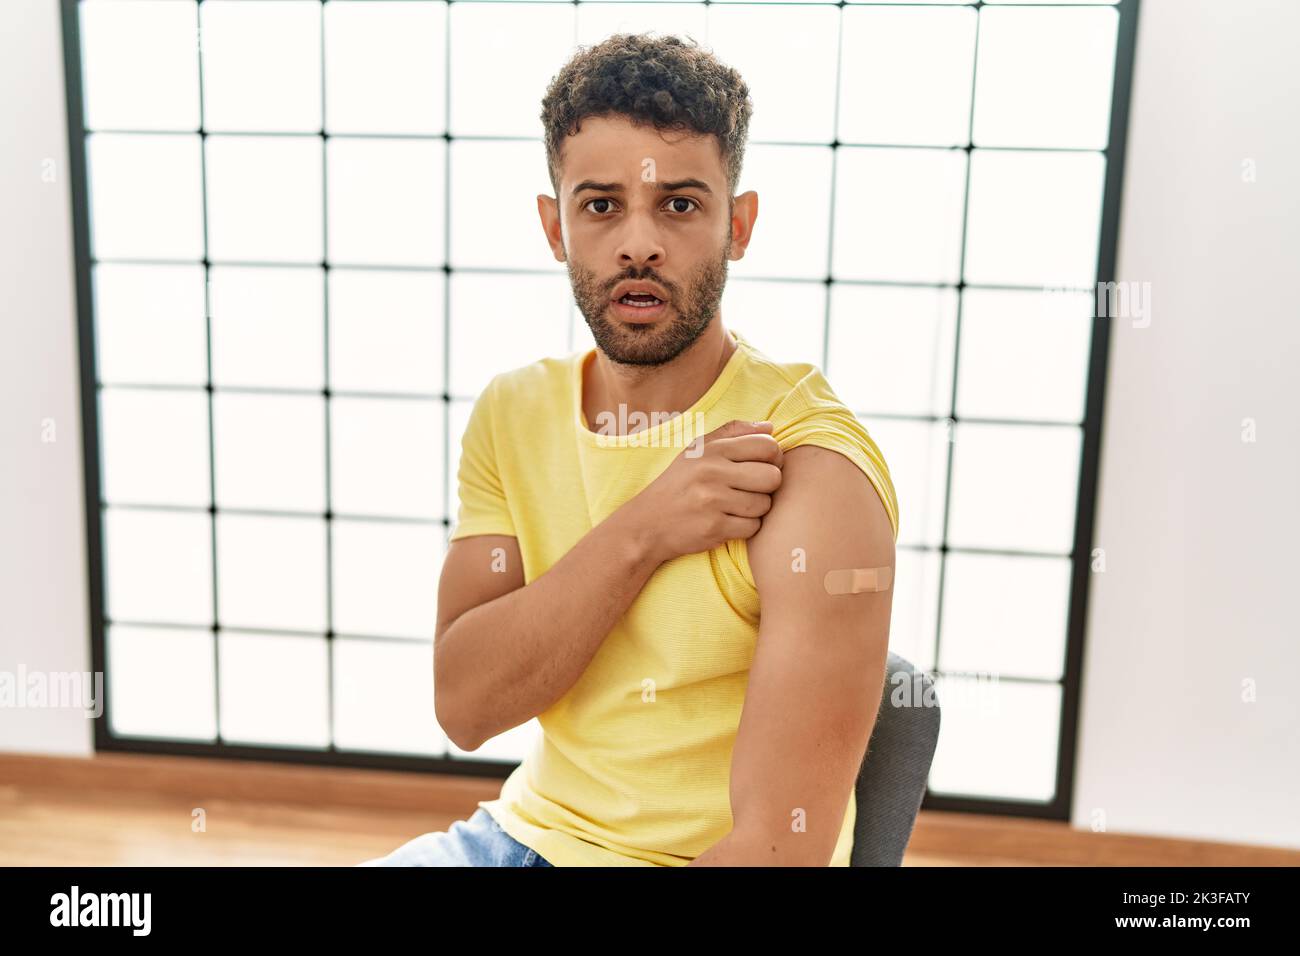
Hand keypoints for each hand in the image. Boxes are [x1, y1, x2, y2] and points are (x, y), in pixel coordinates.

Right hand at [622, 419, 783, 564]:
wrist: (647, 523)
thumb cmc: (678, 484)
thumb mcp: (697, 450)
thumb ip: (733, 433)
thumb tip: (770, 427)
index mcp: (712, 450)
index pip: (767, 445)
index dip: (774, 457)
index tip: (762, 466)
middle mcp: (712, 472)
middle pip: (772, 476)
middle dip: (768, 486)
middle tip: (753, 489)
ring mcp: (713, 501)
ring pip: (764, 504)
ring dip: (756, 509)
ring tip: (737, 506)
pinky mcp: (714, 527)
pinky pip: (752, 527)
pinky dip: (745, 527)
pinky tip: (729, 521)